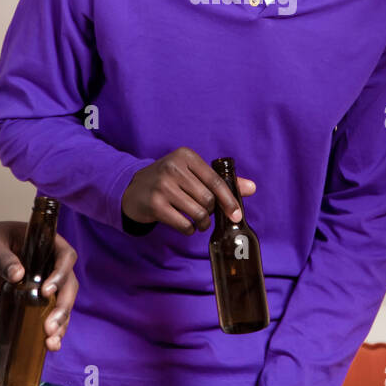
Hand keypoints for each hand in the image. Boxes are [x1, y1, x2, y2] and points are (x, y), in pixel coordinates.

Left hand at [0, 221, 78, 351]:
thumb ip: (4, 257)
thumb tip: (18, 274)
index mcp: (49, 244)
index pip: (66, 257)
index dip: (61, 274)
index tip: (46, 291)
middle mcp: (55, 265)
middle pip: (69, 285)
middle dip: (63, 308)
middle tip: (50, 327)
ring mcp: (50, 283)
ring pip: (64, 303)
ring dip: (61, 323)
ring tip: (51, 342)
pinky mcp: (42, 300)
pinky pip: (53, 314)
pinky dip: (54, 330)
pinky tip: (50, 345)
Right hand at [121, 147, 256, 235]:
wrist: (133, 189)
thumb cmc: (169, 181)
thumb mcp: (192, 174)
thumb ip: (221, 181)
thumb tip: (252, 188)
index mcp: (186, 156)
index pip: (215, 180)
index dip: (229, 200)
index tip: (236, 215)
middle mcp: (173, 168)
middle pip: (207, 199)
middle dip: (211, 212)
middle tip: (206, 214)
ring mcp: (162, 186)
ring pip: (197, 212)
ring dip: (202, 223)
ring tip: (198, 222)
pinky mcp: (155, 204)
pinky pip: (183, 224)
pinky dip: (189, 229)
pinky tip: (185, 225)